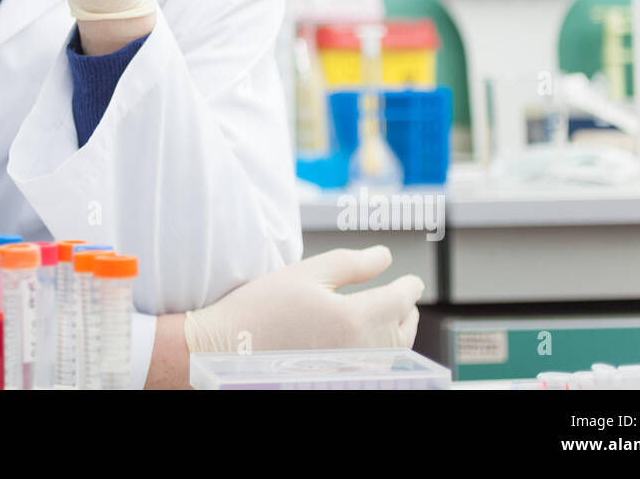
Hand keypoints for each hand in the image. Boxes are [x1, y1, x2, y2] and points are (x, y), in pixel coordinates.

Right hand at [181, 246, 423, 353]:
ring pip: (394, 355)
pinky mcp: (339, 381)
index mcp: (354, 319)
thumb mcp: (306, 273)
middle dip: (406, 311)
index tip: (412, 280)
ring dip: (397, 334)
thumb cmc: (262, 308)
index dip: (410, 286)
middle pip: (404, 331)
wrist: (226, 348)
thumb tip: (385, 257)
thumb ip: (352, 263)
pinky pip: (374, 369)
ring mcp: (351, 372)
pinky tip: (366, 344)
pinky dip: (379, 355)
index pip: (401, 300)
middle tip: (404, 298)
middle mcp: (360, 352)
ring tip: (390, 319)